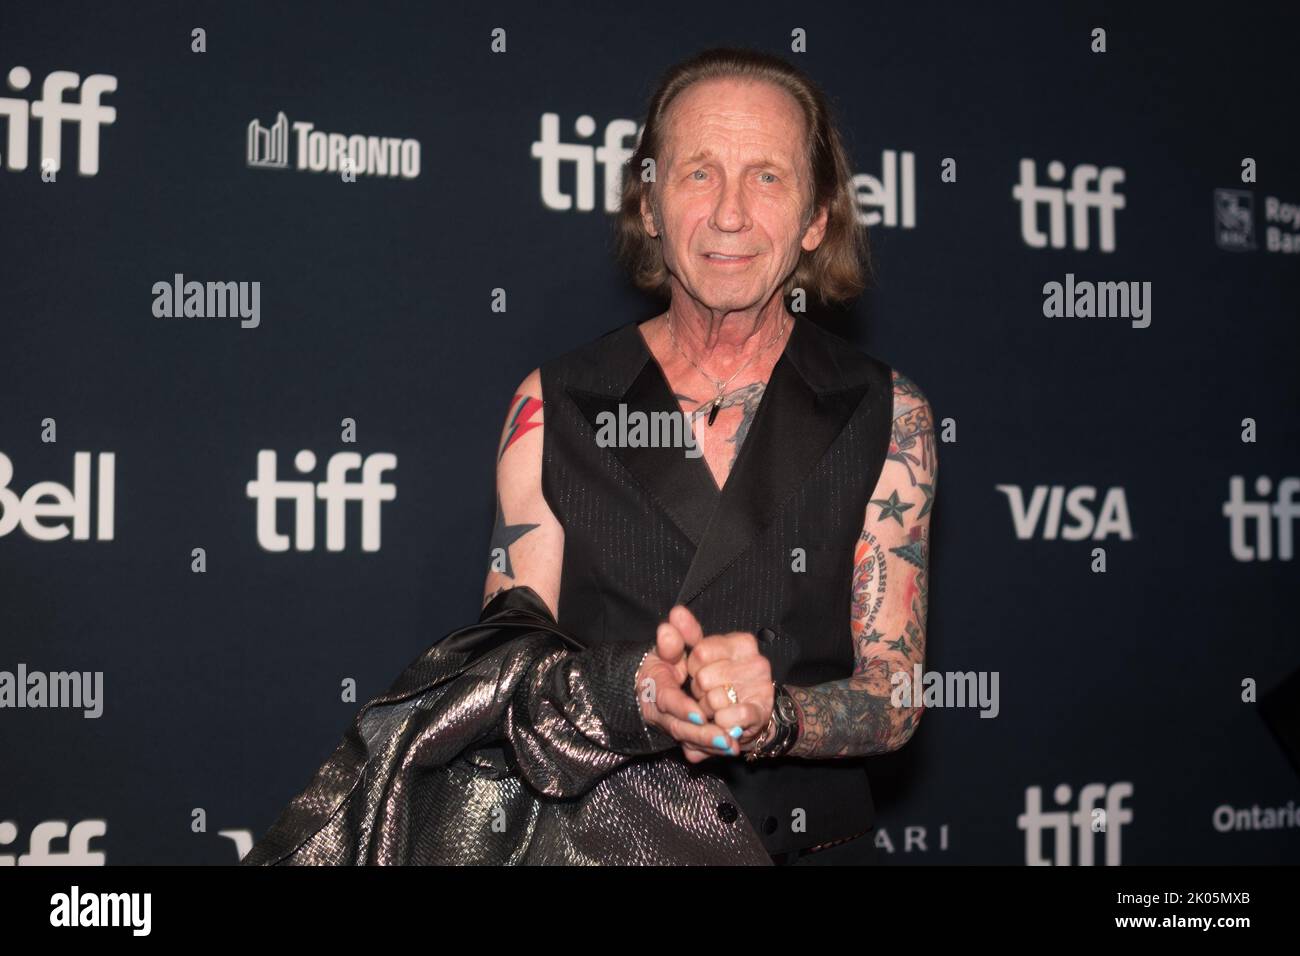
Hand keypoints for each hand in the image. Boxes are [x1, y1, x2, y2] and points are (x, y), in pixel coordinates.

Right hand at [635, 614, 739, 760]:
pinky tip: (730, 748)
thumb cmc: (666, 659)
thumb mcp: (671, 644)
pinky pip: (694, 746)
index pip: (665, 698)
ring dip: (709, 744)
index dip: (681, 707)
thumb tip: (677, 614)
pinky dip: (710, 748)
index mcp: (654, 686)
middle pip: (677, 727)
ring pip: (687, 739)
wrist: (653, 681)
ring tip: (732, 746)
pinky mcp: (680, 734)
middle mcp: (657, 710)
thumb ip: (677, 633)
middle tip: (725, 738)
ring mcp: (668, 724)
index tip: (699, 713)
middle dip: (702, 734)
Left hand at [676, 606, 773, 754]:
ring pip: (714, 701)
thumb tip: (676, 612)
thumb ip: (684, 635)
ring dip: (706, 709)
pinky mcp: (761, 712)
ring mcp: (761, 687)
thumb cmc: (716, 680)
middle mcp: (756, 661)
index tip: (699, 670)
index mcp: (741, 642)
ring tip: (716, 706)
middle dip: (697, 690)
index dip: (693, 667)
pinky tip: (723, 720)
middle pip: (704, 678)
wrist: (742, 716)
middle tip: (707, 691)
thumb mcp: (696, 655)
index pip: (701, 651)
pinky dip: (719, 723)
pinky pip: (729, 718)